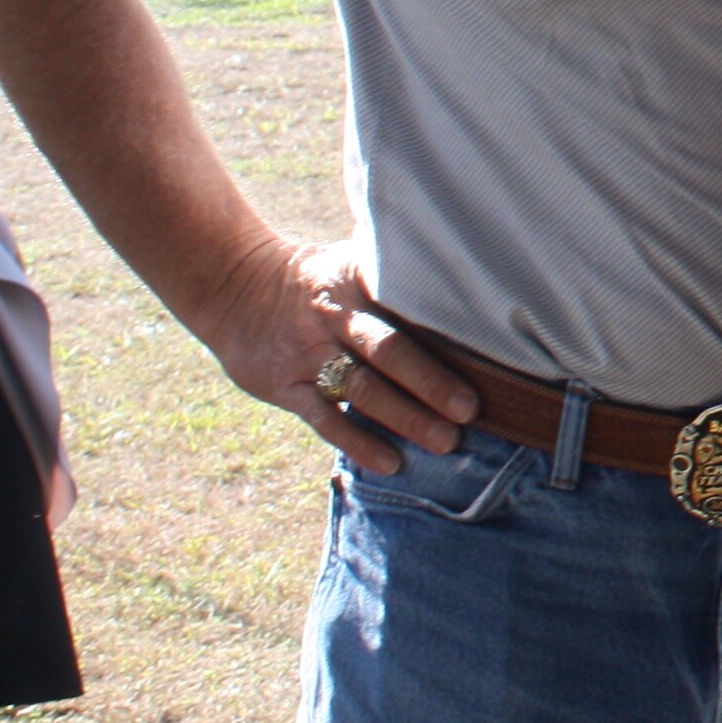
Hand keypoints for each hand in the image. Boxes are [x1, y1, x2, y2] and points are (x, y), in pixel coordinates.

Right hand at [197, 234, 475, 476]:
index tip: (487, 340)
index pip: (406, 297)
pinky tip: (390, 462)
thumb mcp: (353, 260)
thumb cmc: (318, 281)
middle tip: (471, 409)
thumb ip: (399, 272)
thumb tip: (468, 272)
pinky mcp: (284, 385)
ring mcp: (307, 353)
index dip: (444, 318)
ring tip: (445, 441)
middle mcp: (335, 316)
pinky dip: (358, 441)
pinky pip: (324, 418)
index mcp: (359, 280)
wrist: (234, 287)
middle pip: (389, 349)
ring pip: (361, 388)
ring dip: (405, 417)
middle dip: (432, 381)